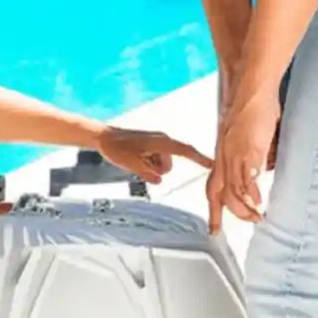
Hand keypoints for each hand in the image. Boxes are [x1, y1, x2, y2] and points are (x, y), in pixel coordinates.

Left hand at [96, 127, 212, 183]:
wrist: (104, 137)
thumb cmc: (117, 149)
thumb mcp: (131, 164)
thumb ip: (147, 173)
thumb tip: (159, 180)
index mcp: (161, 143)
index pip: (185, 151)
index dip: (199, 158)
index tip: (213, 164)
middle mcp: (162, 141)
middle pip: (168, 165)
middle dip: (157, 170)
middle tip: (137, 165)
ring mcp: (156, 143)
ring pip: (162, 165)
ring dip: (150, 167)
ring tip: (133, 160)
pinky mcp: (151, 146)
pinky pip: (155, 161)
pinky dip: (147, 164)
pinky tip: (134, 159)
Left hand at [208, 92, 280, 233]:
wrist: (252, 90)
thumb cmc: (253, 107)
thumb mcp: (248, 135)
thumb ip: (253, 153)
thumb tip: (260, 167)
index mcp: (222, 154)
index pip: (213, 186)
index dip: (213, 206)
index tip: (213, 225)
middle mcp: (224, 157)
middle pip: (215, 193)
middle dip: (216, 215)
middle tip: (218, 231)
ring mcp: (234, 154)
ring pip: (231, 190)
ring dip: (243, 208)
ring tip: (255, 217)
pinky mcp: (246, 150)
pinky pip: (244, 177)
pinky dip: (250, 192)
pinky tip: (257, 201)